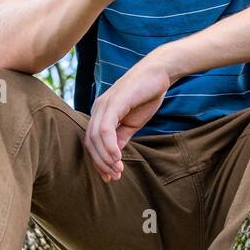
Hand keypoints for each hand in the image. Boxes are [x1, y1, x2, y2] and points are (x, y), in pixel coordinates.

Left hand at [83, 53, 174, 181]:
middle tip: (114, 176)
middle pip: (90, 142)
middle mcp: (98, 108)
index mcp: (101, 113)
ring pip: (96, 137)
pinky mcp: (114, 102)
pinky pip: (105, 128)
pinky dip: (109, 146)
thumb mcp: (132, 122)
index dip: (98, 161)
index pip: (92, 142)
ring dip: (106, 158)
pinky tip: (118, 157)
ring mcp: (104, 104)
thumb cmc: (146, 95)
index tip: (110, 176)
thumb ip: (120, 137)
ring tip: (118, 170)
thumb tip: (113, 156)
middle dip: (100, 163)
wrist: (159, 73)